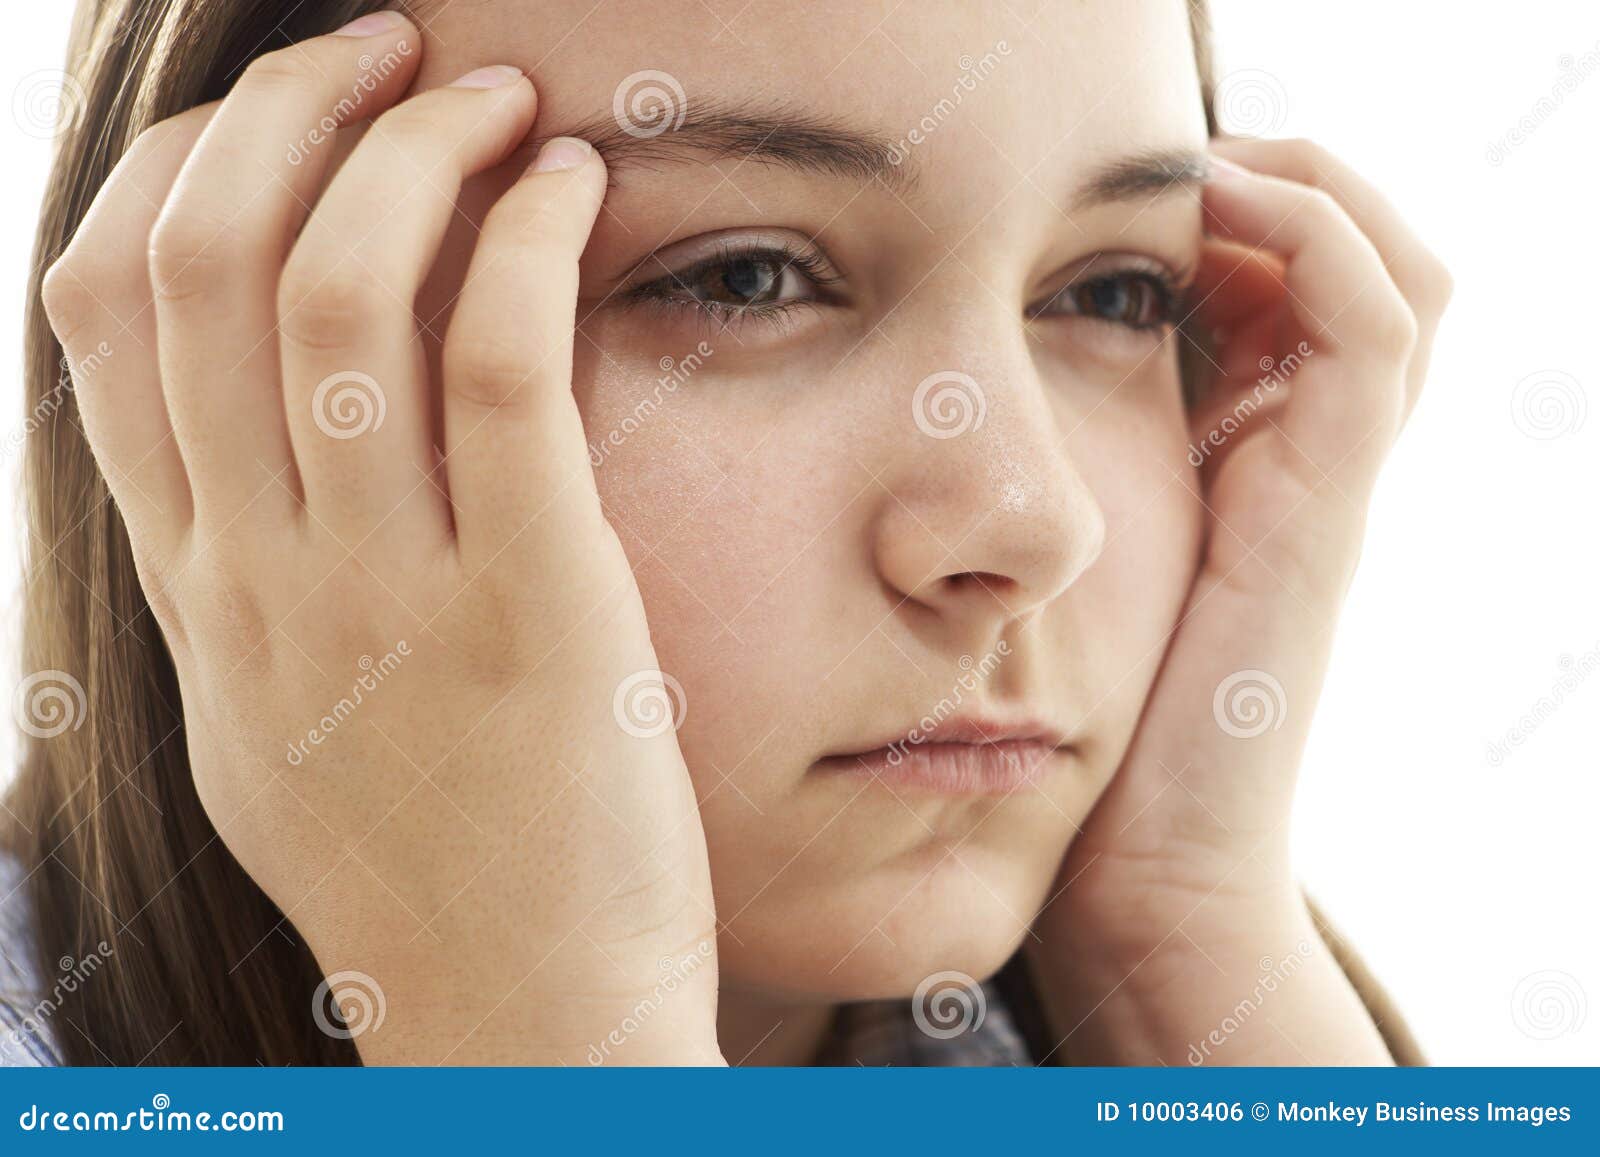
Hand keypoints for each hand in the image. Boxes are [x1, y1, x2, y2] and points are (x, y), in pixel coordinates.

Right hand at [41, 15, 719, 1064]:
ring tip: (495, 98)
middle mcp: (260, 581)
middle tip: (390, 58)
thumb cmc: (428, 868)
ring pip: (334, 296)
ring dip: (413, 151)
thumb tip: (254, 443)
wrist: (526, 1024)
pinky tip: (573, 188)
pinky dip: (528, 242)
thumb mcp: (279, 723)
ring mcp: (387, 598)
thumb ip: (249, 579)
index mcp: (194, 595)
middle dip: (287, 117)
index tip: (272, 119)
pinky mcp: (536, 611)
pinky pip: (500, 369)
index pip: (102, 317)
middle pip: (202, 271)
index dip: (175, 174)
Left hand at [1027, 138, 1452, 1062]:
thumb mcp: (1056, 589)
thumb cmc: (1077, 750)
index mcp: (1241, 476)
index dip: (1231, 220)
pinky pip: (1370, 326)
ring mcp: (1323, 482)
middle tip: (1173, 166)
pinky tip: (1207, 210)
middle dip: (1275, 187)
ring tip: (1200, 168)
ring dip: (1304, 190)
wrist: (1142, 879)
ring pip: (1388, 276)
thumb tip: (947, 431)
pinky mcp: (1324, 504)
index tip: (1126, 196)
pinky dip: (1310, 236)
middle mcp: (1298, 467)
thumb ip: (1041, 506)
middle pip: (1356, 271)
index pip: (1292, 300)